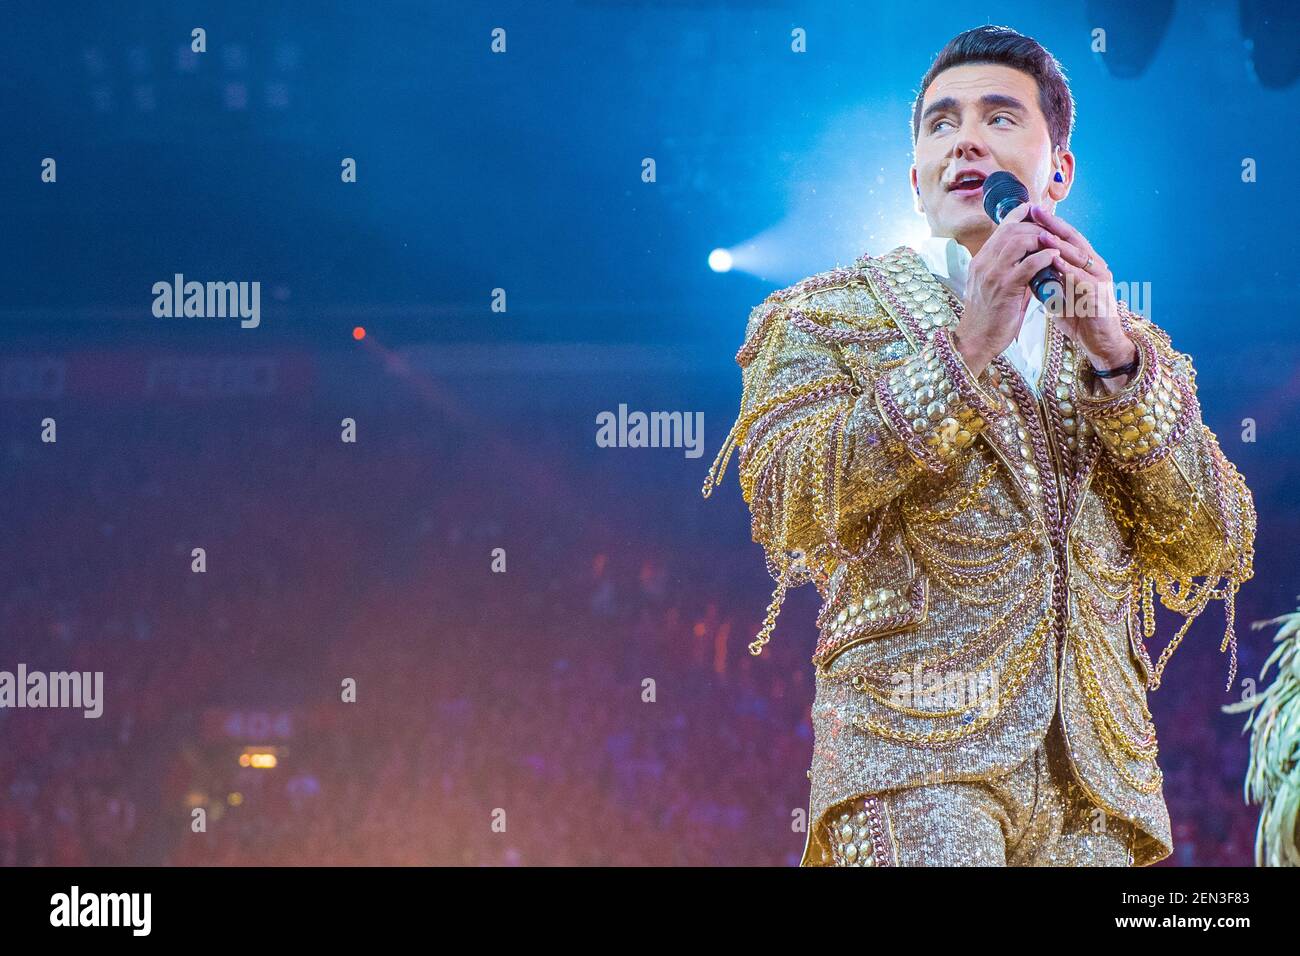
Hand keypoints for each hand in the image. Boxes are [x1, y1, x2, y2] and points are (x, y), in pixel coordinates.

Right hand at [953, 202, 1058, 377]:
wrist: (975, 340)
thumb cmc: (988, 317)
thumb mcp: (995, 287)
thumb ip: (1012, 270)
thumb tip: (1035, 259)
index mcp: (981, 260)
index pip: (1003, 227)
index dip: (1023, 215)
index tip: (1040, 214)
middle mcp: (984, 262)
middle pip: (1012, 229)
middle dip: (1037, 226)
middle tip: (1055, 231)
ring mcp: (993, 274)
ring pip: (1019, 241)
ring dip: (1042, 239)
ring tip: (1056, 244)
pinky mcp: (1004, 287)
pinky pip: (1029, 264)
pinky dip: (1045, 257)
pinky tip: (1054, 258)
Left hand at [1028, 205, 1136, 391]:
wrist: (1100, 344)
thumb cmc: (1080, 319)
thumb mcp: (1058, 295)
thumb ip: (1046, 280)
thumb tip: (1025, 268)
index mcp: (1086, 265)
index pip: (1066, 238)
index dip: (1049, 224)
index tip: (1029, 212)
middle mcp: (1096, 267)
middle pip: (1074, 240)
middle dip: (1053, 225)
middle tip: (1035, 210)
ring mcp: (1100, 279)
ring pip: (1078, 256)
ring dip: (1059, 244)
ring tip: (1041, 233)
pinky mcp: (1100, 295)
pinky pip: (1081, 279)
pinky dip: (1067, 269)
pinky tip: (1054, 262)